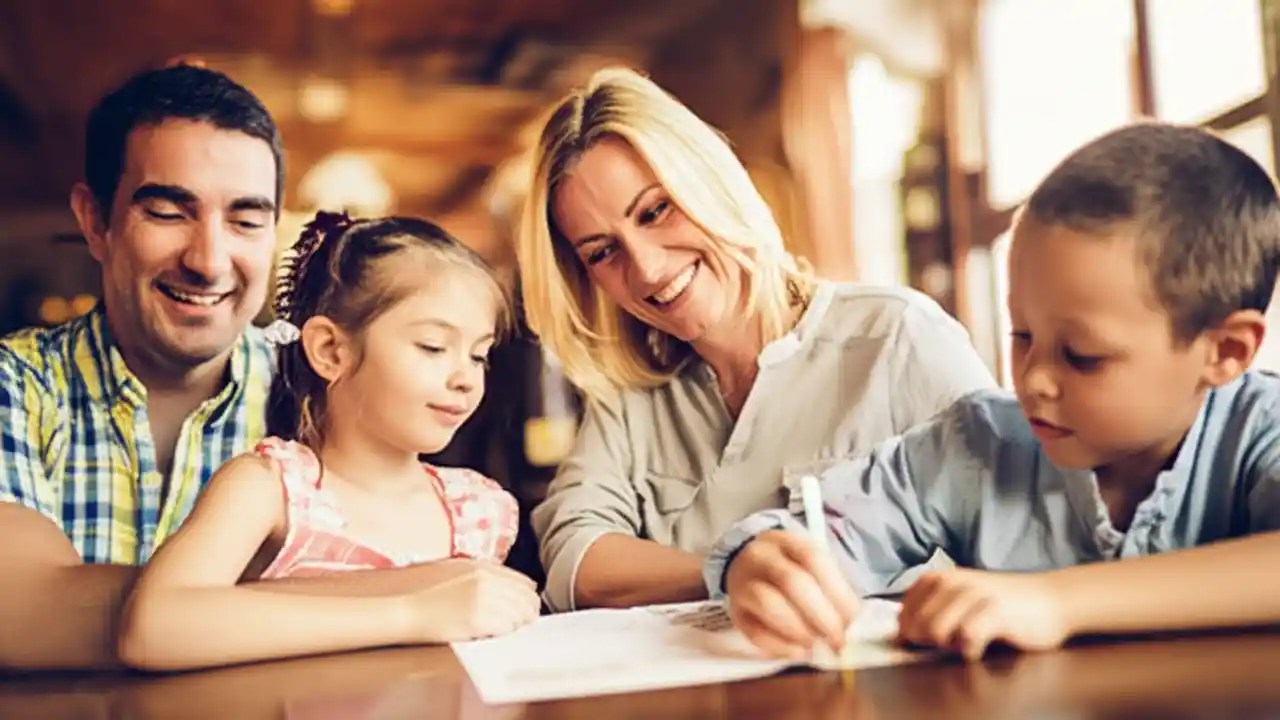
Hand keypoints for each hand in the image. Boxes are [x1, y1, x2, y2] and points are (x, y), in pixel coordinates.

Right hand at [403, 564, 539, 642]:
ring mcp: (482, 599)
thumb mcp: (456, 570)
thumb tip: (510, 587)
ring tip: (504, 629)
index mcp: (483, 567)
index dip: (527, 598)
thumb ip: (483, 574)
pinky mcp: (477, 619)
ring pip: (520, 614)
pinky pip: (506, 628)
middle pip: (527, 599)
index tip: (524, 608)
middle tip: (520, 624)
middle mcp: (486, 580)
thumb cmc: (426, 592)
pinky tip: (493, 633)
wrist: (405, 609)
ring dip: (516, 624)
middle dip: (527, 613)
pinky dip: (504, 633)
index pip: (524, 582)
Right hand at [724, 530, 859, 659]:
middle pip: (792, 582)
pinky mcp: (735, 611)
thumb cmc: (789, 568)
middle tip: (838, 639)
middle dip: (822, 616)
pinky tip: (799, 651)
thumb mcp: (808, 564)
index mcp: (786, 541)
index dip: (837, 591)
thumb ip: (830, 587)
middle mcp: (761, 557)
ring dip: (799, 630)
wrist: (746, 566)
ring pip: (768, 604)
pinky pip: (754, 631)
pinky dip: (781, 646)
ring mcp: (743, 583)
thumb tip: (849, 623)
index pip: (814, 558)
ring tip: (816, 643)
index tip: (852, 618)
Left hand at [897, 569, 1070, 659]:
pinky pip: (967, 638)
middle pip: (916, 626)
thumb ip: (934, 609)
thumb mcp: (962, 598)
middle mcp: (953, 582)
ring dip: (947, 647)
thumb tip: (904, 633)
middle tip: (951, 644)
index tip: (927, 642)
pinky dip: (969, 652)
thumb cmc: (1004, 604)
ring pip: (936, 631)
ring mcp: (974, 595)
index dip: (910, 633)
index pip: (903, 613)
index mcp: (939, 578)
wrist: (1052, 599)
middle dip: (928, 644)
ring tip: (965, 645)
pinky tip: (978, 650)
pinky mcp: (996, 612)